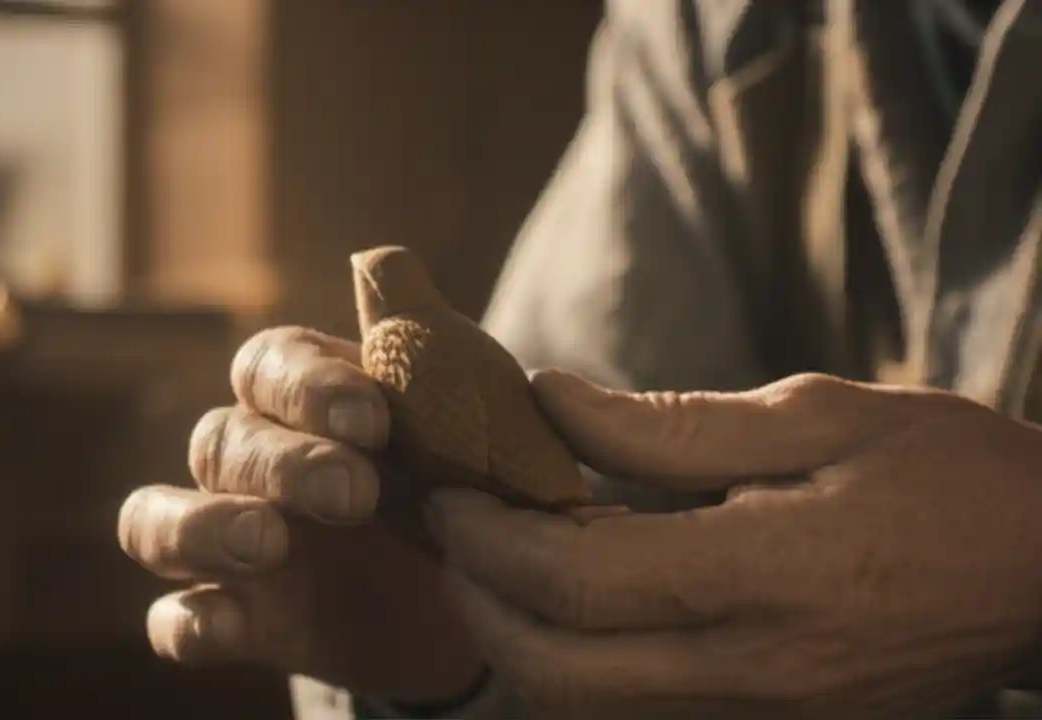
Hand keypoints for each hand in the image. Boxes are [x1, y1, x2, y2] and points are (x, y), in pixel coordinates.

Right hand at [118, 327, 482, 702]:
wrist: (492, 597)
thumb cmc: (465, 484)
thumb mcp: (465, 416)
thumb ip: (421, 342)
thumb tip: (384, 258)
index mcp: (304, 400)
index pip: (269, 365)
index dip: (307, 387)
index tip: (373, 420)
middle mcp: (253, 462)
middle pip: (222, 440)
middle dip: (283, 464)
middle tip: (354, 495)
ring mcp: (233, 543)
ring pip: (156, 519)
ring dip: (200, 526)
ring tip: (266, 542)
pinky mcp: (239, 620)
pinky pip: (175, 620)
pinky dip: (188, 621)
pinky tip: (227, 624)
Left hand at [429, 372, 1041, 717]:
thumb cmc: (944, 475)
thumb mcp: (817, 414)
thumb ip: (670, 421)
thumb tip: (548, 402)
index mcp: (766, 574)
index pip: (576, 579)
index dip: (489, 537)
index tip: (453, 490)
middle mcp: (754, 670)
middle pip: (556, 670)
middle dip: (478, 603)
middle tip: (456, 533)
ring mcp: (764, 719)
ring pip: (585, 712)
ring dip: (516, 646)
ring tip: (498, 569)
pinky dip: (576, 674)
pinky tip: (574, 613)